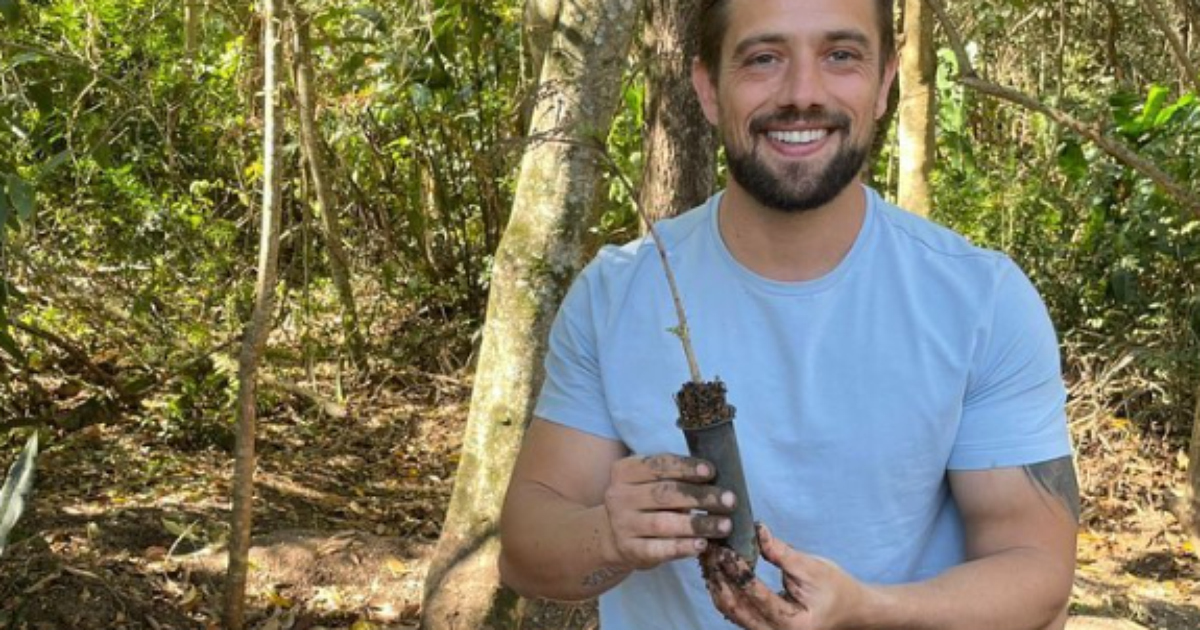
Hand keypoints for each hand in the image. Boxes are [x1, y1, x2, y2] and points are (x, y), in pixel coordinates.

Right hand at [603, 453, 735, 570]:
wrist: (613, 535)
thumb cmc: (645, 502)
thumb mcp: (650, 482)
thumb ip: (675, 478)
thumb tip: (716, 480)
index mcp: (625, 471)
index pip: (657, 465)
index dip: (685, 467)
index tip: (711, 471)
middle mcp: (619, 496)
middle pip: (664, 494)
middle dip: (701, 497)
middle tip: (730, 500)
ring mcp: (623, 525)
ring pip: (664, 523)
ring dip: (698, 524)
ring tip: (725, 525)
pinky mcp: (629, 550)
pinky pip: (659, 549)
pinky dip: (682, 547)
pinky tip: (702, 544)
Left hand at [703, 524, 872, 629]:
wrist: (848, 608)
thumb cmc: (835, 588)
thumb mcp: (812, 567)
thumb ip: (782, 553)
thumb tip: (757, 531)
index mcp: (793, 624)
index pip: (758, 597)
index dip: (739, 572)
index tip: (725, 550)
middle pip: (736, 608)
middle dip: (720, 578)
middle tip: (711, 550)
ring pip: (730, 611)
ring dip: (717, 582)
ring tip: (710, 555)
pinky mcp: (759, 626)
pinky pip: (734, 610)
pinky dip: (724, 588)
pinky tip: (717, 567)